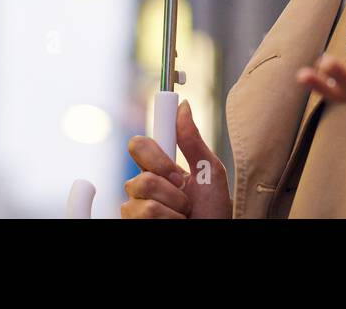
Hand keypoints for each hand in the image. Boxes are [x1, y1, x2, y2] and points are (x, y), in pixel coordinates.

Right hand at [122, 100, 231, 218]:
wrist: (213, 238)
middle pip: (139, 168)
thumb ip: (193, 142)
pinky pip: (141, 213)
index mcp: (160, 168)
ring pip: (142, 191)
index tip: (174, 162)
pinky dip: (167, 219)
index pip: (140, 146)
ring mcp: (135, 207)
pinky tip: (173, 224)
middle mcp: (143, 185)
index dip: (154, 151)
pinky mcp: (131, 223)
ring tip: (184, 214)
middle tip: (184, 191)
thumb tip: (183, 107)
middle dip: (168, 178)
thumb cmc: (214, 213)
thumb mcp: (210, 173)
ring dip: (173, 204)